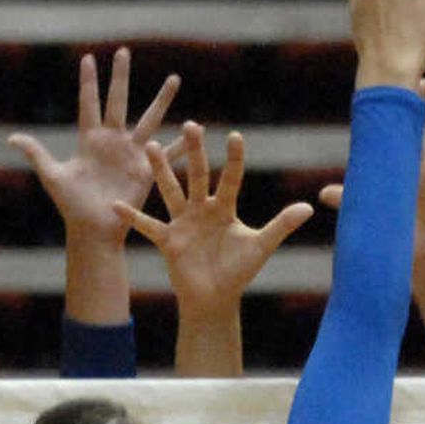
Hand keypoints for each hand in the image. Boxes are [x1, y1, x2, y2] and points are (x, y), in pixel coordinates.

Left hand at [9, 47, 180, 246]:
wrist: (94, 230)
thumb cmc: (71, 206)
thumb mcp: (53, 177)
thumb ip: (36, 154)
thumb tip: (10, 137)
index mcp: (89, 140)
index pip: (89, 103)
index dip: (88, 81)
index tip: (88, 57)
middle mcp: (112, 141)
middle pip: (118, 100)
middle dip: (120, 76)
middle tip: (124, 51)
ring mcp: (131, 153)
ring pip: (150, 119)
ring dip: (162, 100)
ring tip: (174, 78)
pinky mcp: (146, 169)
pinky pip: (169, 153)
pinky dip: (182, 143)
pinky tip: (195, 129)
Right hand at [116, 121, 312, 324]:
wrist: (215, 299)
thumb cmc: (238, 272)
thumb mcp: (260, 247)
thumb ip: (281, 225)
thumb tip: (308, 207)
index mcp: (225, 208)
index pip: (231, 178)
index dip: (235, 159)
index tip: (235, 136)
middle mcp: (202, 209)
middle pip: (198, 175)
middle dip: (195, 151)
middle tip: (191, 125)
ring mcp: (183, 222)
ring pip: (171, 191)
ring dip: (161, 171)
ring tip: (151, 146)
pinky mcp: (168, 240)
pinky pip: (148, 226)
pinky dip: (132, 218)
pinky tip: (116, 205)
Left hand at [316, 87, 424, 297]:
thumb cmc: (399, 244)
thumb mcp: (374, 221)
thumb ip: (352, 203)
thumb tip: (321, 194)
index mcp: (399, 178)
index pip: (393, 143)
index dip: (390, 121)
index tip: (387, 94)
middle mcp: (420, 174)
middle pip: (419, 134)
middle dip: (420, 109)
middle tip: (421, 79)